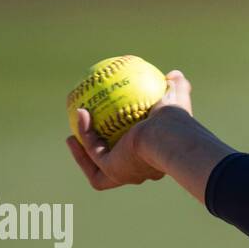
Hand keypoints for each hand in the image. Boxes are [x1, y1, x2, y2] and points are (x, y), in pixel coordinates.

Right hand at [66, 70, 193, 190]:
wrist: (170, 136)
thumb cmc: (176, 120)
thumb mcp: (177, 99)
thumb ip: (178, 87)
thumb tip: (174, 74)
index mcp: (155, 157)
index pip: (140, 155)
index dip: (128, 145)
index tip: (118, 129)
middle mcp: (140, 170)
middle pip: (115, 169)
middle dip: (99, 159)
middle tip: (88, 139)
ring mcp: (126, 173)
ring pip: (97, 171)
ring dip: (83, 155)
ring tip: (70, 138)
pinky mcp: (113, 171)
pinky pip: (92, 151)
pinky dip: (85, 134)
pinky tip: (81, 114)